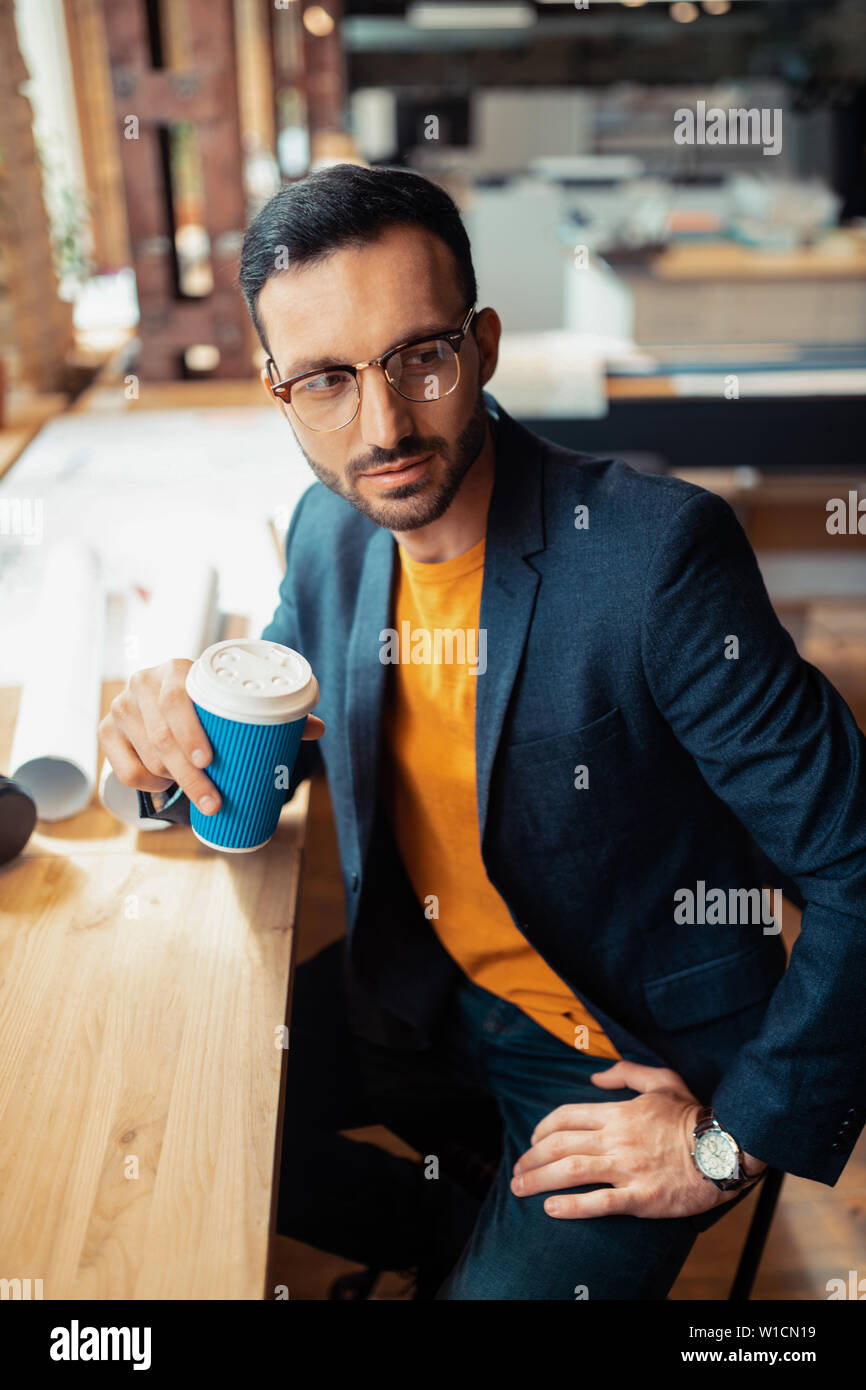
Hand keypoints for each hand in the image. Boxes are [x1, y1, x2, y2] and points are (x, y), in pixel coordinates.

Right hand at [99, 657, 324, 815]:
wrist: (159, 696)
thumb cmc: (207, 702)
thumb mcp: (232, 702)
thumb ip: (273, 713)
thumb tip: (316, 727)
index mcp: (178, 670)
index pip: (177, 699)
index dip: (191, 732)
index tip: (210, 761)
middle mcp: (143, 683)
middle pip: (164, 738)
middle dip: (191, 776)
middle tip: (215, 800)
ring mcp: (120, 707)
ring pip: (148, 758)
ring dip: (175, 781)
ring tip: (200, 789)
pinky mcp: (106, 731)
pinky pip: (126, 771)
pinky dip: (149, 785)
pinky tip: (166, 784)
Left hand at [510, 1059, 754, 1220]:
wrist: (723, 1150)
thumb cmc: (693, 1116)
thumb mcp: (663, 1080)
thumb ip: (626, 1072)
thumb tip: (595, 1075)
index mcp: (618, 1114)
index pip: (566, 1117)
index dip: (542, 1128)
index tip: (531, 1140)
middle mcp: (616, 1140)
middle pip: (560, 1146)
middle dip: (530, 1158)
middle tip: (516, 1171)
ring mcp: (627, 1169)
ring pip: (571, 1172)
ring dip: (539, 1181)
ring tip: (521, 1190)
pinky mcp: (641, 1198)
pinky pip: (599, 1203)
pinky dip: (571, 1207)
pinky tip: (552, 1210)